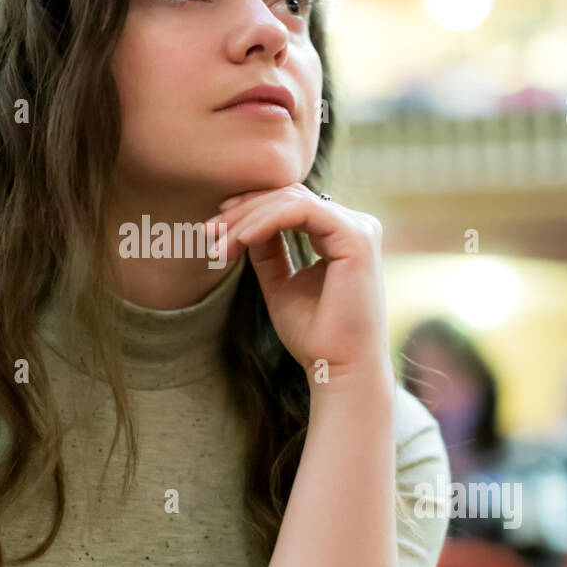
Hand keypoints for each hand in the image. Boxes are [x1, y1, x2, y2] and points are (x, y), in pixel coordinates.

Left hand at [205, 184, 392, 384]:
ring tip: (219, 242)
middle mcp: (354, 226)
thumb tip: (244, 223)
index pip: (290, 204)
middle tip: (208, 232)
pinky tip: (242, 240)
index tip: (213, 228)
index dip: (248, 209)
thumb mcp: (280, 284)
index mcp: (340, 235)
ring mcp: (358, 229)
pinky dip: (266, 221)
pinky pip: (301, 212)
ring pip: (291, 201)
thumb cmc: (314, 336)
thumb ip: (267, 251)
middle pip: (288, 197)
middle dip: (242, 212)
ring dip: (247, 218)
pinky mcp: (356, 238)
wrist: (337, 369)